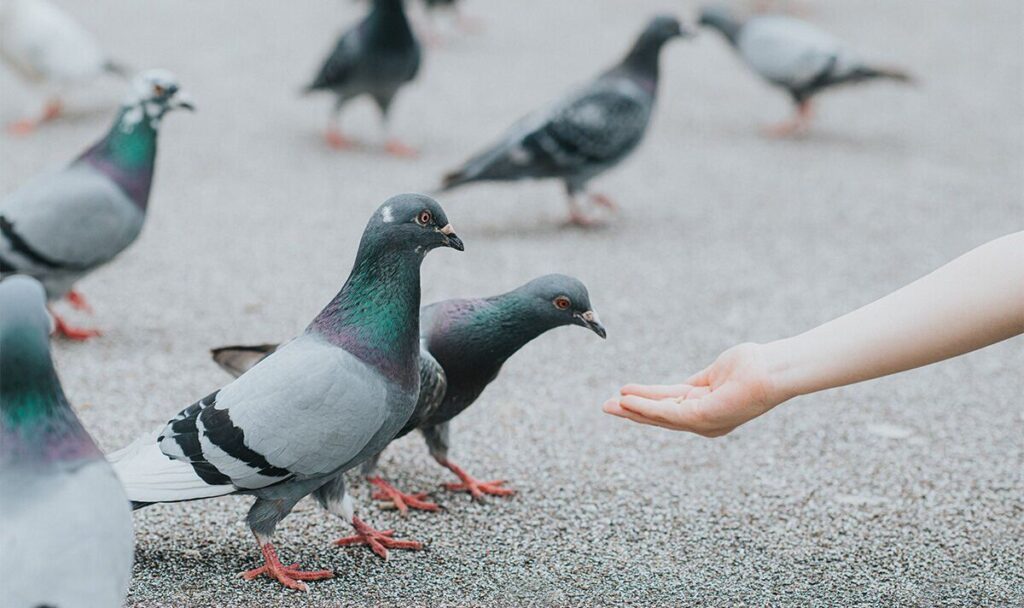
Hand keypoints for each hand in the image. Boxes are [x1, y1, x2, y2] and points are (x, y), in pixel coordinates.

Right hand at [602, 343, 789, 436]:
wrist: (773, 370)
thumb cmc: (752, 367)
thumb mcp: (715, 375)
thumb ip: (696, 386)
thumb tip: (682, 388)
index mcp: (706, 410)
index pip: (668, 407)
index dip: (644, 402)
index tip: (623, 396)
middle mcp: (703, 421)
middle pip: (659, 416)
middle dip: (631, 412)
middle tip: (606, 407)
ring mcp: (703, 421)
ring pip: (659, 417)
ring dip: (632, 410)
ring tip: (609, 405)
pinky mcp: (702, 417)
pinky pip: (666, 412)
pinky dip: (644, 406)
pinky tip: (627, 399)